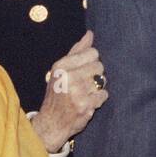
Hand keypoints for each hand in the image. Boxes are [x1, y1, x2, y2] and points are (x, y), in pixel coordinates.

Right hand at [32, 30, 108, 151]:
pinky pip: (104, 95)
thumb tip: (90, 34)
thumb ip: (77, 51)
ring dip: (97, 87)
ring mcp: (77, 92)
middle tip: (83, 83)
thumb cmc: (58, 92)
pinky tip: (87, 101)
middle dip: (95, 74)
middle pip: (100, 66)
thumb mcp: (61, 70)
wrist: (51, 122)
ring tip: (84, 92)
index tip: (83, 69)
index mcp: (61, 66)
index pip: (92, 53)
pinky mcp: (85, 105)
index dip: (92, 61)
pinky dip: (98, 99)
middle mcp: (68, 77)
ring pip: (103, 80)